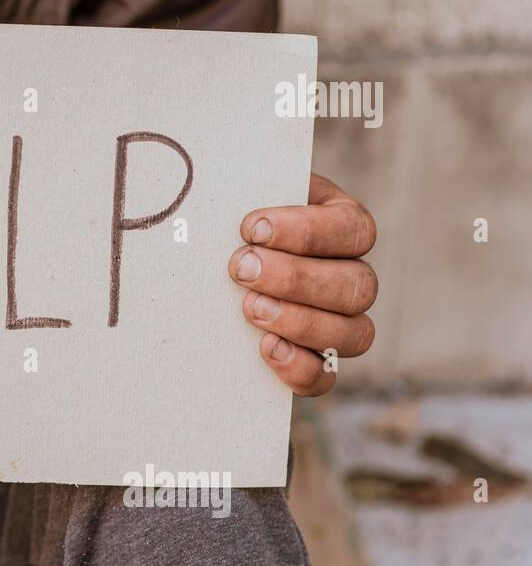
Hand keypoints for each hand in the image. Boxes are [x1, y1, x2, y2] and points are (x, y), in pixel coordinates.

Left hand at [229, 174, 376, 396]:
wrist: (208, 264)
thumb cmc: (228, 221)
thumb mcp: (240, 195)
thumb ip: (242, 191)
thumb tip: (217, 188)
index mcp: (341, 225)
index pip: (352, 230)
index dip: (307, 232)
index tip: (251, 227)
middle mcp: (351, 275)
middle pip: (357, 285)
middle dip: (296, 278)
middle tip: (241, 268)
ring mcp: (340, 322)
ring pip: (354, 333)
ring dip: (301, 322)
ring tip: (249, 308)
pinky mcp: (316, 360)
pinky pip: (326, 377)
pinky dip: (300, 368)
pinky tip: (265, 348)